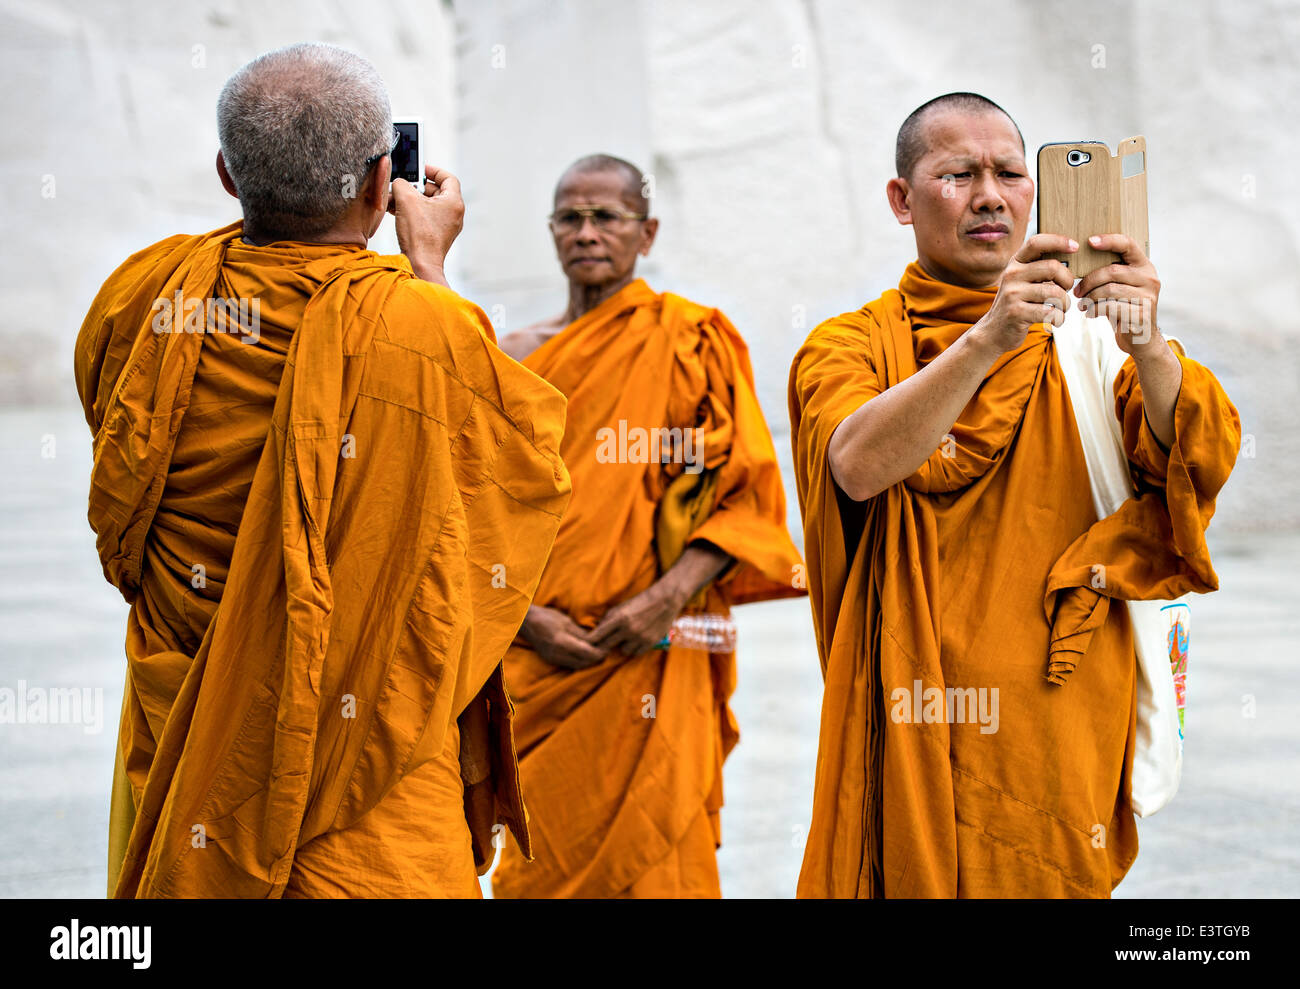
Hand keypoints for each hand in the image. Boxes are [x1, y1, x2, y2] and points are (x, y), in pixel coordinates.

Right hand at [389, 164, 463, 284]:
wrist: (420, 264)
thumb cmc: (419, 235)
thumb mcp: (406, 199)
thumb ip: (401, 183)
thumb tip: (398, 183)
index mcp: (453, 202)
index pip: (448, 177)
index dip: (433, 170)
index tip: (420, 168)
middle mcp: (453, 214)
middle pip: (436, 191)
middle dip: (416, 187)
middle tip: (401, 186)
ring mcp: (446, 226)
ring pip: (428, 205)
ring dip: (410, 200)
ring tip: (394, 200)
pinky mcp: (436, 236)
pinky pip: (425, 218)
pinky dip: (412, 212)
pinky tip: (395, 212)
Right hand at [519, 605, 607, 670]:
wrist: (525, 622)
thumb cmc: (546, 617)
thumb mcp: (566, 621)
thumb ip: (581, 633)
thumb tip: (596, 641)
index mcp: (562, 642)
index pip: (587, 653)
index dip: (600, 652)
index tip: (608, 647)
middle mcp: (557, 654)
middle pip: (584, 663)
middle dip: (596, 659)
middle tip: (605, 650)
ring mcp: (553, 658)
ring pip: (578, 666)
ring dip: (588, 661)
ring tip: (597, 652)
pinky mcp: (550, 660)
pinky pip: (570, 665)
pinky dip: (579, 661)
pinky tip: (584, 654)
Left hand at [588, 581, 685, 658]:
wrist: (665, 600)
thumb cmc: (641, 601)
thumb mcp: (622, 606)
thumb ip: (608, 618)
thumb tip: (596, 631)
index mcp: (618, 618)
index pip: (597, 635)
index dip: (589, 641)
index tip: (585, 644)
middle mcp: (628, 629)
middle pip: (606, 646)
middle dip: (602, 646)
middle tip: (601, 646)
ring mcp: (639, 637)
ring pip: (622, 651)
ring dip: (622, 646)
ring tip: (625, 638)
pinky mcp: (650, 642)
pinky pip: (636, 653)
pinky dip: (634, 648)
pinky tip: (636, 641)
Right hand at [969, 234, 1076, 355]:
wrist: (993, 331)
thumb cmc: (1018, 303)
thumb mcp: (1023, 281)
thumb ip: (1040, 268)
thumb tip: (1072, 254)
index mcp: (1015, 263)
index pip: (1036, 242)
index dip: (1058, 241)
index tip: (1075, 247)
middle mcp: (1011, 275)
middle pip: (1053, 267)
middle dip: (1068, 280)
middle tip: (1067, 290)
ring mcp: (1012, 294)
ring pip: (1055, 293)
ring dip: (1065, 303)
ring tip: (1060, 308)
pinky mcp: (1016, 313)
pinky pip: (1050, 312)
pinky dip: (1059, 318)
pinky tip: (1054, 320)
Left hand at [1073, 234, 1162, 357]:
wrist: (1140, 339)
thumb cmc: (1123, 309)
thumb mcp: (1119, 289)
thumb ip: (1109, 276)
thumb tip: (1078, 263)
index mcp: (1144, 266)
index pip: (1128, 245)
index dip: (1109, 240)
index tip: (1089, 241)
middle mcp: (1150, 278)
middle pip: (1112, 271)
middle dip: (1089, 281)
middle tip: (1077, 292)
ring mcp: (1148, 296)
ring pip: (1110, 290)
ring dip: (1090, 298)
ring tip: (1082, 304)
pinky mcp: (1143, 314)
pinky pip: (1111, 307)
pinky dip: (1095, 310)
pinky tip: (1090, 314)